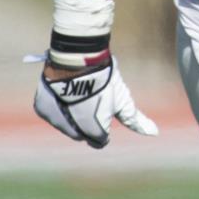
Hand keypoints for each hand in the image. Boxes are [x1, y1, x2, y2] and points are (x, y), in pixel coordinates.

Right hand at [34, 53, 158, 148]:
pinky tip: (65, 93)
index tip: (103, 109)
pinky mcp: (43, 109)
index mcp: (95, 130)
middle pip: (81, 134)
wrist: (78, 57)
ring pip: (65, 125)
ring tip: (78, 93)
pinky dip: (57, 107)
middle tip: (91, 97)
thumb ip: (136, 121)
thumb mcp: (122, 101)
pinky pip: (51, 115)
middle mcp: (74, 130)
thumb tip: (155, 133)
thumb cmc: (104, 79)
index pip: (98, 141)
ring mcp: (56, 120)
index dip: (102, 126)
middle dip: (86, 121)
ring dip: (70, 115)